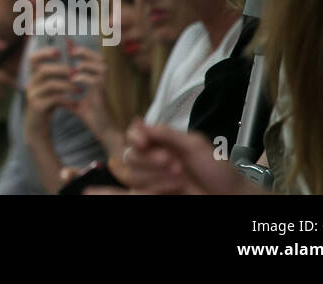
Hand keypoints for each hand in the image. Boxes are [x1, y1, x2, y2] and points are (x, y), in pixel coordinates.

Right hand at [23, 47, 78, 138]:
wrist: (37, 125)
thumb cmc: (48, 102)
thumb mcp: (50, 87)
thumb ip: (56, 74)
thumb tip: (70, 57)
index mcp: (33, 76)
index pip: (33, 58)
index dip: (45, 52)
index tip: (59, 52)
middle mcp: (30, 83)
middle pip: (44, 70)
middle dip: (61, 69)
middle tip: (76, 72)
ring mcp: (33, 95)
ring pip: (50, 84)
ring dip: (67, 85)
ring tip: (80, 89)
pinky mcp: (38, 106)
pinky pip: (53, 99)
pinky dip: (66, 99)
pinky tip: (75, 102)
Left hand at [67, 45, 118, 151]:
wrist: (105, 132)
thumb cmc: (93, 117)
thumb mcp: (78, 104)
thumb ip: (69, 96)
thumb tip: (55, 92)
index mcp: (98, 81)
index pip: (94, 60)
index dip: (84, 51)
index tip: (69, 46)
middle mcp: (104, 82)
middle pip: (100, 59)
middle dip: (86, 52)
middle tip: (71, 50)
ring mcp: (105, 88)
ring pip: (100, 67)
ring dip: (86, 64)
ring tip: (73, 65)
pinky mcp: (103, 96)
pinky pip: (95, 81)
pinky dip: (83, 78)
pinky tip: (74, 79)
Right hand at [87, 118, 261, 194]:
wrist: (233, 200)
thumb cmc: (221, 174)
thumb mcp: (195, 146)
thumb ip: (166, 133)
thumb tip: (139, 122)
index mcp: (163, 145)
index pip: (135, 136)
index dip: (136, 137)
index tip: (144, 140)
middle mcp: (154, 162)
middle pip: (130, 156)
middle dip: (151, 161)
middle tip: (176, 166)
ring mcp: (152, 182)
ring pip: (131, 175)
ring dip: (153, 178)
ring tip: (179, 183)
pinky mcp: (151, 196)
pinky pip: (126, 193)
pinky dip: (106, 193)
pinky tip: (89, 191)